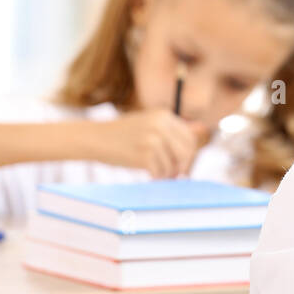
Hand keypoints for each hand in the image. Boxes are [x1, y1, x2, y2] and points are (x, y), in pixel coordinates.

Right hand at [89, 110, 210, 178]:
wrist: (95, 138)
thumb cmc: (123, 135)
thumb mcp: (148, 124)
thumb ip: (170, 132)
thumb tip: (197, 140)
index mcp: (164, 116)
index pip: (190, 138)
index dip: (189, 155)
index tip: (183, 165)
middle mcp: (161, 125)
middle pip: (187, 152)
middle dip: (183, 167)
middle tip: (175, 176)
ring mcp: (153, 140)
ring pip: (174, 165)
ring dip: (167, 174)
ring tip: (157, 174)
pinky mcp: (144, 155)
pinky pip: (160, 173)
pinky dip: (157, 177)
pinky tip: (149, 175)